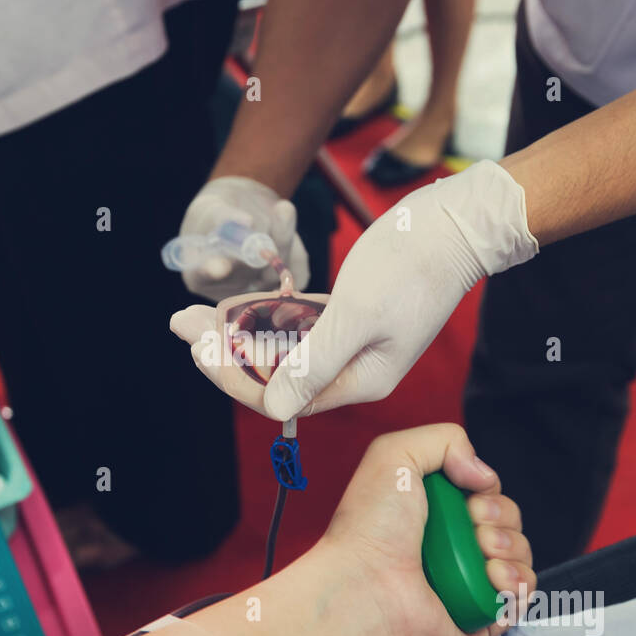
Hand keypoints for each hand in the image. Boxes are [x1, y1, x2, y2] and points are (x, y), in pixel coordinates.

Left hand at [172, 160, 538, 419]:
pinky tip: (234, 304)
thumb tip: (273, 410)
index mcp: (357, 381)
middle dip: (224, 351)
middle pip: (275, 372)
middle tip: (178, 323)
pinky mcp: (350, 316)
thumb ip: (314, 365)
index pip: (281, 395)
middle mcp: (351, 370)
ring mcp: (350, 343)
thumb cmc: (412, 267)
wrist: (457, 225)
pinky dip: (265, 315)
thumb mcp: (357, 317)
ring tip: (192, 315)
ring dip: (237, 331)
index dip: (235, 375)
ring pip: (281, 346)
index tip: (196, 349)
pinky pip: (296, 325)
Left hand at [315, 423, 534, 635]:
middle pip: (508, 525)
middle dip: (503, 518)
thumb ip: (445, 440)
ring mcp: (464, 585)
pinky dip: (518, 585)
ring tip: (485, 554)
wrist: (364, 588)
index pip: (486, 497)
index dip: (489, 493)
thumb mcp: (395, 454)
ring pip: (520, 560)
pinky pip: (518, 600)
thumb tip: (483, 475)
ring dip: (513, 549)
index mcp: (432, 514)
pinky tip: (495, 578)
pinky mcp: (477, 620)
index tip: (472, 497)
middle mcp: (449, 548)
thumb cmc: (369, 527)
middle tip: (475, 526)